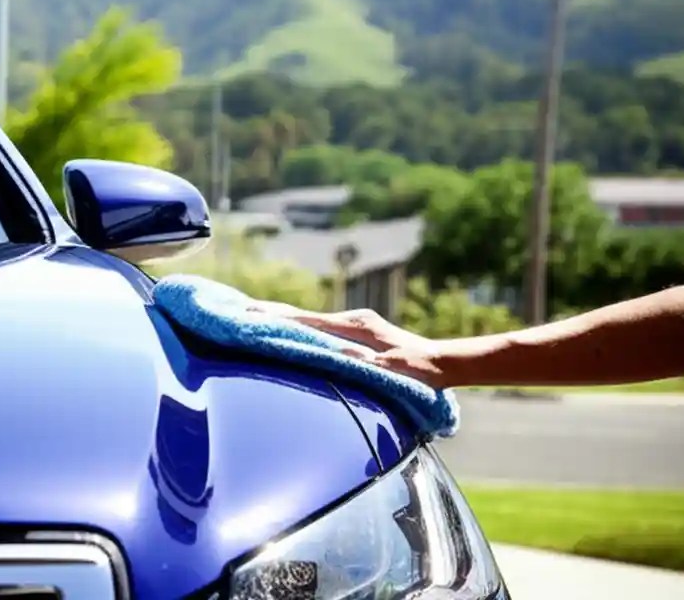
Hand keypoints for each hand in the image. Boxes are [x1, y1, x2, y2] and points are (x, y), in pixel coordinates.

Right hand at [247, 303, 451, 388]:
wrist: (444, 363)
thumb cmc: (419, 372)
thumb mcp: (390, 370)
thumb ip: (363, 363)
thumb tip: (335, 354)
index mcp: (354, 327)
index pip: (305, 321)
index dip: (275, 318)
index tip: (248, 313)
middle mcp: (351, 320)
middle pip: (301, 315)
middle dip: (270, 313)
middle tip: (239, 310)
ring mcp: (353, 325)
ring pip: (309, 320)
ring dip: (282, 319)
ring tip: (253, 317)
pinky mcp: (356, 333)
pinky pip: (319, 328)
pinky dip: (298, 327)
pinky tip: (288, 331)